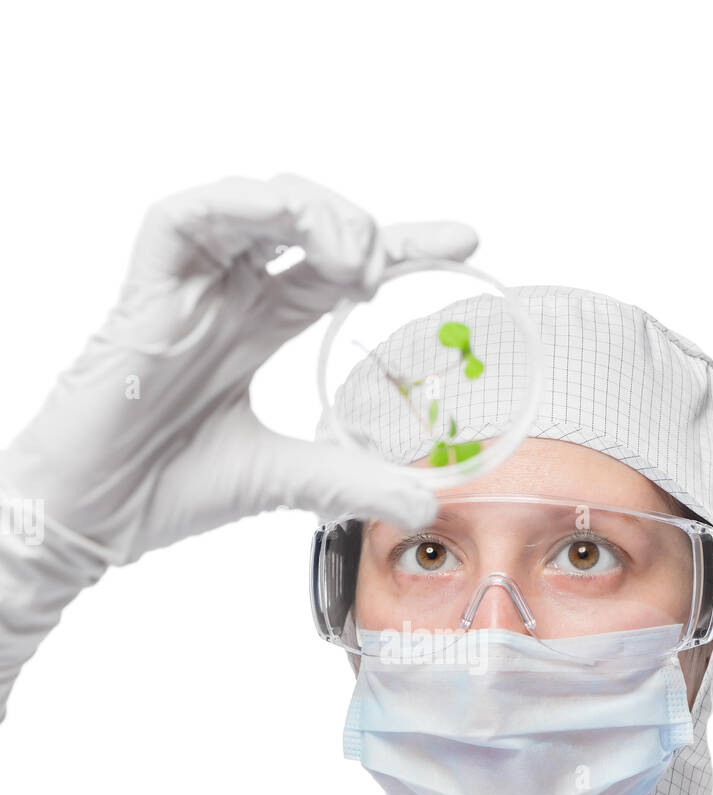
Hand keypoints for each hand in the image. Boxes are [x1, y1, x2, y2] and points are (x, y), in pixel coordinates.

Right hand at [1, 173, 478, 562]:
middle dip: (361, 226)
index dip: (399, 246)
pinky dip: (242, 207)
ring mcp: (186, 289)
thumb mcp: (283, 481)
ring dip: (314, 212)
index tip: (463, 240)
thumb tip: (427, 502)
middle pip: (304, 224)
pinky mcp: (144, 289)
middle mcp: (225, 297)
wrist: (92, 517)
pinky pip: (185, 216)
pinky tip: (289, 232)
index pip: (334, 269)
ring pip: (254, 203)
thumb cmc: (163, 489)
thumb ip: (352, 482)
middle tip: (388, 267)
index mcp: (252, 329)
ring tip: (351, 258)